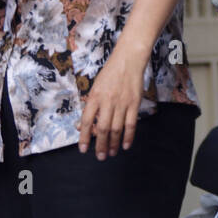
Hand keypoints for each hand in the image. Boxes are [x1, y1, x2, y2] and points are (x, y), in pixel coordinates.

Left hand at [78, 43, 149, 158]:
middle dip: (100, 145)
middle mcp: (108, 101)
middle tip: (100, 157)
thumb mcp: (95, 87)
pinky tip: (125, 145)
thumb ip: (90, 105)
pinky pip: (131, 124)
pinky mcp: (134, 103)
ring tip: (110, 153)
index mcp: (95, 97)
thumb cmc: (110, 73)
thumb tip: (82, 125)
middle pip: (102, 128)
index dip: (84, 137)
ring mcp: (122, 103)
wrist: (128, 60)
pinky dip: (128, 136)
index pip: (87, 121)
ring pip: (116, 129)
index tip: (83, 149)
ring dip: (113, 143)